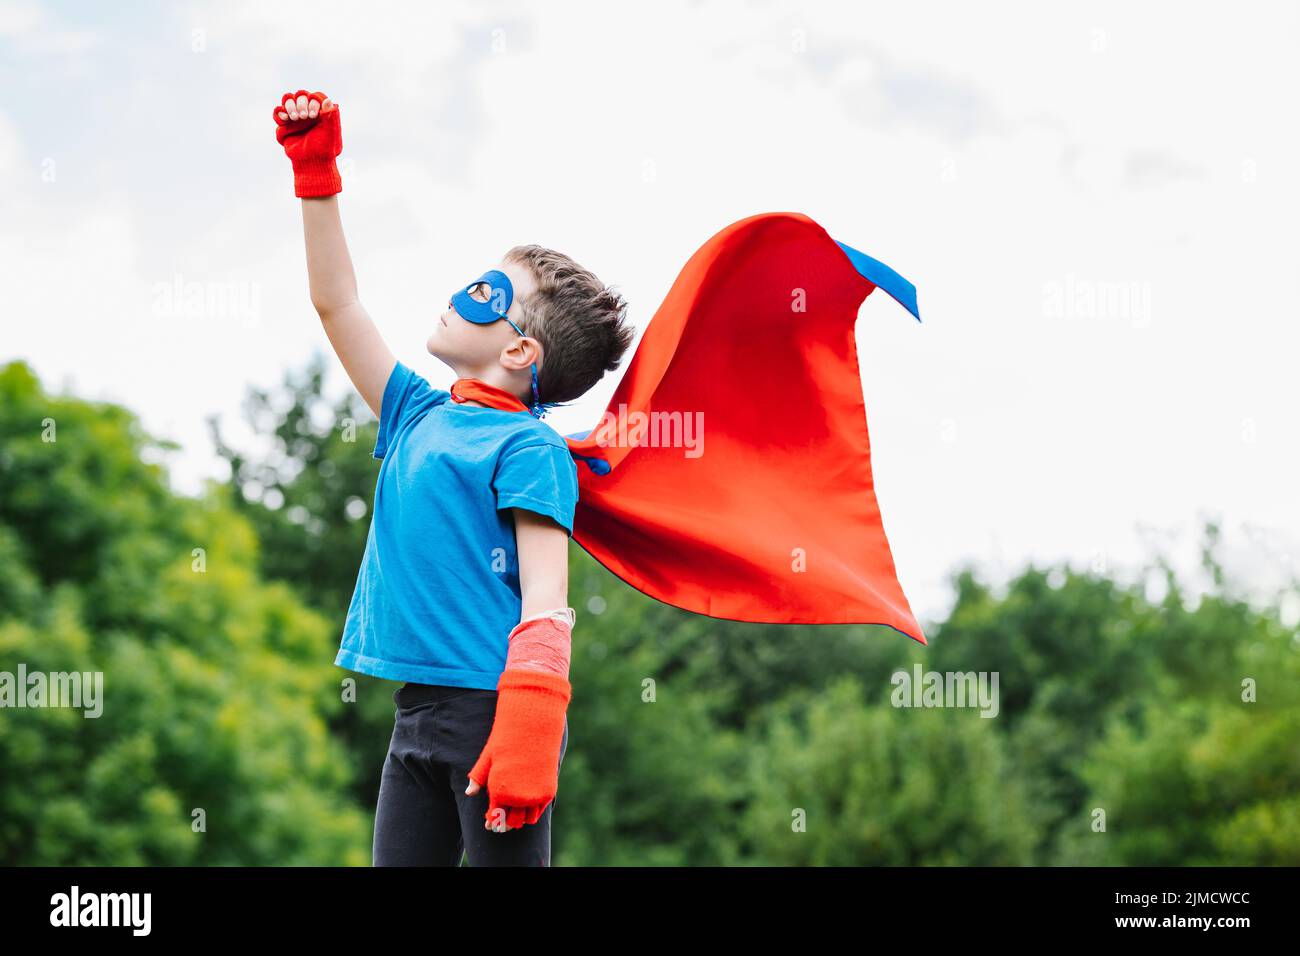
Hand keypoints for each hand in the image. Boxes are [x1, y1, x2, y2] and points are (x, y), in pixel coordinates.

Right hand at [272, 89, 342, 197]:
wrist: (310, 163)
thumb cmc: (324, 149)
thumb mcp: (330, 132)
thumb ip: (330, 116)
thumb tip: (329, 100)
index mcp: (322, 112)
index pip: (315, 96)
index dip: (313, 101)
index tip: (314, 115)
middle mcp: (309, 112)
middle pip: (300, 95)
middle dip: (301, 103)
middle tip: (304, 117)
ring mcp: (296, 116)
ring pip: (288, 99)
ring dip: (290, 105)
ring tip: (295, 118)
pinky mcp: (285, 124)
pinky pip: (278, 111)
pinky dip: (280, 112)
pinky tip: (285, 119)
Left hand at [465, 669, 570, 831]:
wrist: (533, 726)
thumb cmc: (506, 739)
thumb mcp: (488, 758)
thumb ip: (478, 778)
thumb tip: (470, 793)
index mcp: (499, 790)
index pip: (494, 816)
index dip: (491, 821)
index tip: (488, 823)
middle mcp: (518, 797)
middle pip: (510, 822)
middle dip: (504, 824)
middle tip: (500, 824)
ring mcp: (535, 796)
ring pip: (526, 820)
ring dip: (519, 820)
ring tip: (514, 815)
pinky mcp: (548, 791)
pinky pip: (539, 811)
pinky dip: (532, 812)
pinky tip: (526, 806)